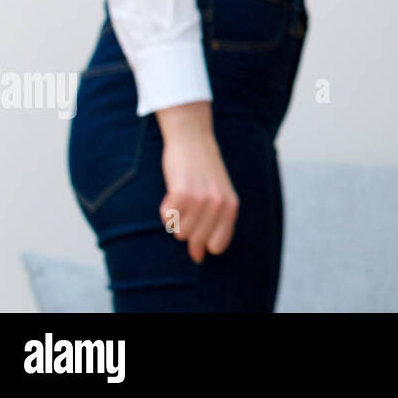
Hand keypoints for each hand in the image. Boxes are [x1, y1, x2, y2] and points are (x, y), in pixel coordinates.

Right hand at [154, 101, 238, 263]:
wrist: (193, 140)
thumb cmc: (205, 172)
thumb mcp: (219, 196)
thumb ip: (214, 226)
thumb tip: (198, 257)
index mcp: (232, 207)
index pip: (217, 246)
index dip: (204, 242)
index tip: (198, 228)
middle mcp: (218, 205)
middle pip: (196, 242)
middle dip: (188, 230)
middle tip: (189, 206)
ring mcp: (200, 200)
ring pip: (179, 233)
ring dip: (176, 218)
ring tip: (182, 197)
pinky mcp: (181, 194)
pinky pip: (167, 218)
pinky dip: (165, 209)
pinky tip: (172, 193)